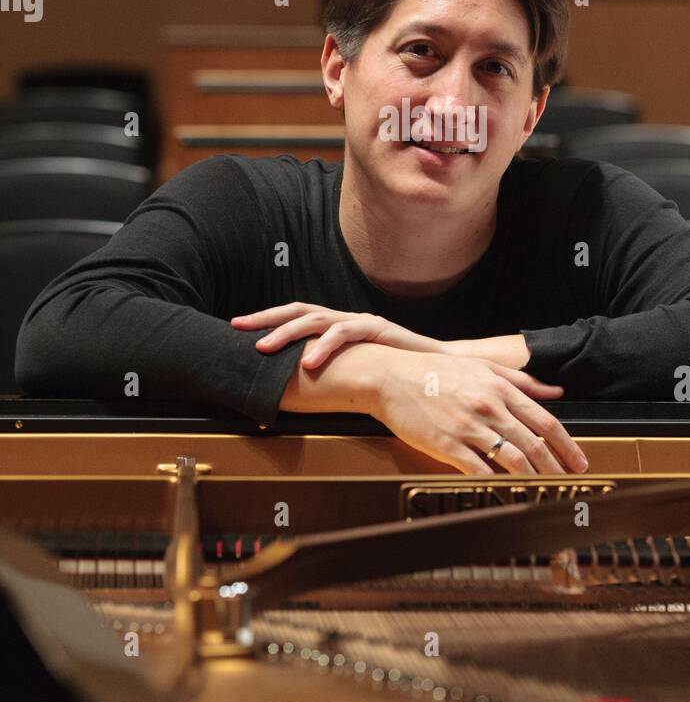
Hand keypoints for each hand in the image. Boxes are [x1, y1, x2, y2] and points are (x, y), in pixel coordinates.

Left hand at [232, 302, 439, 364]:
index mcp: (336, 328)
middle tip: (238, 328)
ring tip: (264, 348)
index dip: (267, 321)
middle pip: (298, 310)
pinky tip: (308, 361)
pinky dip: (324, 346)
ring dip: (287, 332)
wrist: (439, 368)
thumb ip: (330, 374)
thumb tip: (295, 390)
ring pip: (316, 319)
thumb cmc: (395, 372)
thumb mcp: (354, 372)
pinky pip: (345, 333)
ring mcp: (360, 321)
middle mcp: (345, 319)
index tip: (236, 329)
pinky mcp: (377, 329)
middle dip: (266, 319)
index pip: (296, 317)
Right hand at [370, 349, 587, 476]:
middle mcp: (488, 407)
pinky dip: (496, 484)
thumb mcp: (481, 365)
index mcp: (499, 388)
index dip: (567, 445)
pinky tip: (506, 493)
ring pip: (513, 460)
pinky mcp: (446, 445)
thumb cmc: (433, 370)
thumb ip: (520, 379)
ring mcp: (468, 427)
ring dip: (533, 479)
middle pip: (534, 444)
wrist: (389, 376)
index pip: (545, 421)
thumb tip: (554, 390)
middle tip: (570, 483)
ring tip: (545, 491)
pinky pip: (479, 470)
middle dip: (557, 468)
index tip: (579, 461)